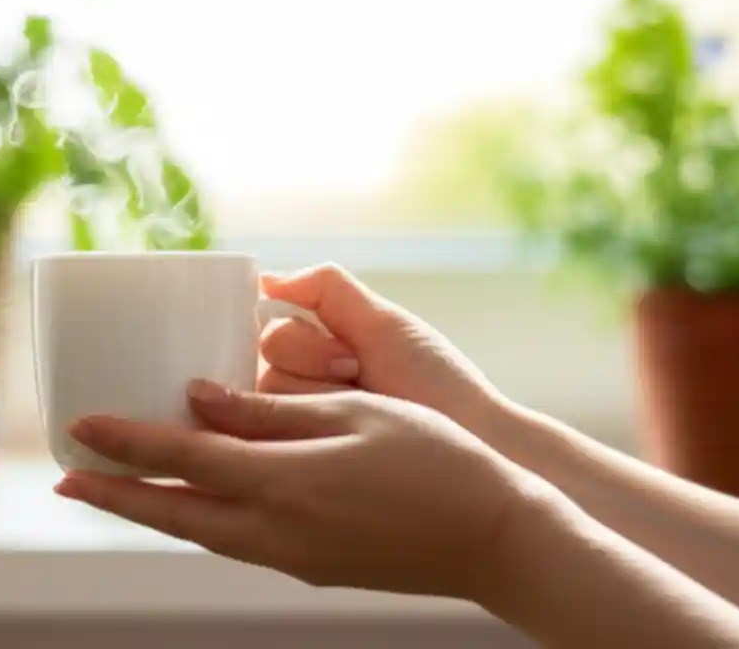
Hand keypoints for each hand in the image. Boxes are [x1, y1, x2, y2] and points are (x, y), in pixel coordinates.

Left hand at [54, 381, 547, 600]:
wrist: (498, 540)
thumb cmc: (436, 459)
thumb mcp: (352, 416)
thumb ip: (268, 413)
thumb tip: (197, 400)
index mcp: (284, 483)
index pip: (182, 459)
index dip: (125, 442)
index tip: (79, 425)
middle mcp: (276, 531)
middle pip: (173, 513)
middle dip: (115, 496)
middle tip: (66, 479)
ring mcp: (293, 557)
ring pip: (200, 534)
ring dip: (152, 513)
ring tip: (115, 492)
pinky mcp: (312, 567)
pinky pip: (235, 543)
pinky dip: (198, 522)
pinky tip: (194, 506)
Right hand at [258, 264, 505, 434]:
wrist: (472, 442)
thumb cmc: (436, 384)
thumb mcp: (383, 324)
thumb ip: (325, 289)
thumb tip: (266, 277)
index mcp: (314, 351)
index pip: (270, 326)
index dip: (303, 337)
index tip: (349, 350)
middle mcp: (298, 387)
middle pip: (267, 355)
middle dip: (317, 361)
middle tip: (360, 375)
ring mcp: (298, 426)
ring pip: (270, 390)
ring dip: (323, 393)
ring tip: (365, 407)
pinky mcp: (301, 460)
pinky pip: (277, 427)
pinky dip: (319, 422)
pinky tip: (350, 432)